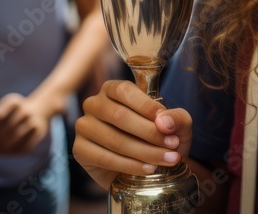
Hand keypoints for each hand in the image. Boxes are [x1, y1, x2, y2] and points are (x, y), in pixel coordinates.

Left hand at [0, 93, 51, 154]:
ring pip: (15, 138)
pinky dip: (14, 151)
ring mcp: (34, 120)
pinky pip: (25, 145)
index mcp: (14, 101)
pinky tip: (7, 152)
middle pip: (6, 129)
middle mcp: (26, 109)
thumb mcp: (0, 112)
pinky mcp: (40, 131)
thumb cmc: (11, 114)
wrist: (40, 109)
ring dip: (3, 148)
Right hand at [73, 80, 192, 190]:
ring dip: (145, 152)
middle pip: (119, 116)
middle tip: (173, 145)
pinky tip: (149, 168)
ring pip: (115, 140)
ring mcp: (84, 126)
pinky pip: (106, 158)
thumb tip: (163, 121)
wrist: (148, 168)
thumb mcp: (177, 124)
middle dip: (150, 133)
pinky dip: (131, 165)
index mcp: (113, 89)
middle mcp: (94, 104)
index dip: (147, 106)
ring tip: (168, 159)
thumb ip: (177, 117)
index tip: (167, 123)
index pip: (125, 91)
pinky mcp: (80, 150)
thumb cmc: (161, 137)